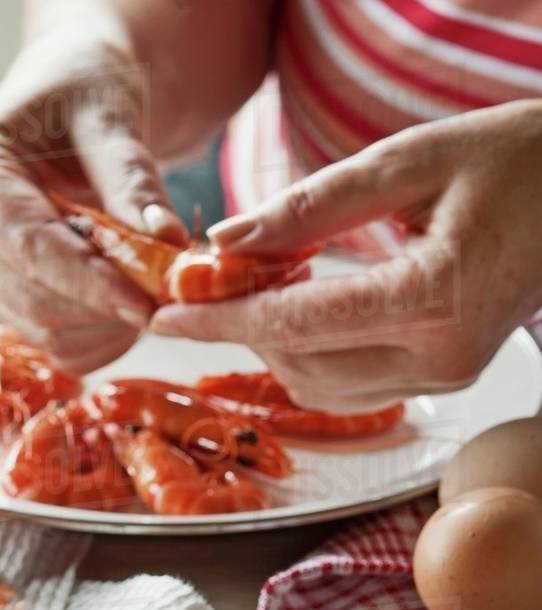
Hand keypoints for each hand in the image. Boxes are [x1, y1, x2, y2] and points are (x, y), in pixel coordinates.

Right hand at [0, 29, 185, 373]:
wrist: (66, 100)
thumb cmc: (81, 90)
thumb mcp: (109, 115)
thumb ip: (132, 179)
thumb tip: (168, 243)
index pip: (29, 247)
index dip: (89, 283)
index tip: (145, 305)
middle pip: (33, 301)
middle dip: (105, 307)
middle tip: (169, 294)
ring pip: (47, 332)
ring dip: (109, 326)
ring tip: (154, 286)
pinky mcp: (5, 302)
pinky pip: (58, 346)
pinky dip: (105, 337)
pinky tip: (133, 301)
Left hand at [151, 101, 541, 411]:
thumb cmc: (512, 160)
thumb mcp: (409, 161)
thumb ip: (312, 205)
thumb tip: (227, 240)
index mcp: (437, 296)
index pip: (299, 321)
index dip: (223, 318)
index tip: (166, 313)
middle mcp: (441, 356)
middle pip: (301, 364)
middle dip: (244, 327)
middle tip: (215, 278)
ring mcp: (445, 377)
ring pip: (320, 386)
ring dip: (275, 343)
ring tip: (264, 283)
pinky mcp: (443, 379)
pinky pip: (350, 386)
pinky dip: (310, 352)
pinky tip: (304, 306)